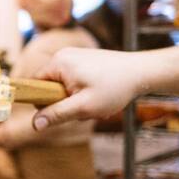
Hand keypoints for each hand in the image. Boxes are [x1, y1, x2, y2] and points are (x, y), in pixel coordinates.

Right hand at [32, 46, 149, 130]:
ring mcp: (75, 55)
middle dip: (64, 101)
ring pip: (63, 85)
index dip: (44, 101)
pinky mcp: (84, 59)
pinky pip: (73, 79)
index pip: (35, 84)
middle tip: (84, 107)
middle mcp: (63, 55)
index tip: (62, 109)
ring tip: (95, 101)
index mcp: (58, 62)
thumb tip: (35, 124)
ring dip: (75, 98)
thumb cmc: (115, 88)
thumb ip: (57, 114)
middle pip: (49, 85)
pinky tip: (99, 94)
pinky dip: (83, 91)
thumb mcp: (84, 107)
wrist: (143, 72)